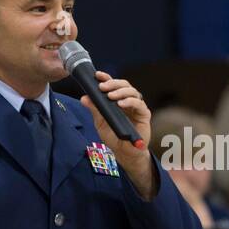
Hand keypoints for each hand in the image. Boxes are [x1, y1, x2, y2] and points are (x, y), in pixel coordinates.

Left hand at [80, 71, 155, 194]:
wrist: (124, 152)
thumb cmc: (113, 137)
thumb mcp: (100, 123)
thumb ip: (94, 110)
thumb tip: (84, 97)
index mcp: (117, 100)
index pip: (113, 85)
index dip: (106, 78)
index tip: (97, 75)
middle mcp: (128, 100)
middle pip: (124, 85)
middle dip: (113, 83)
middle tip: (103, 87)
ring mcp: (137, 106)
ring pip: (132, 91)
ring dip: (120, 91)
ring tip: (110, 96)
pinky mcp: (144, 114)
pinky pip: (139, 104)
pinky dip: (130, 101)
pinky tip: (121, 104)